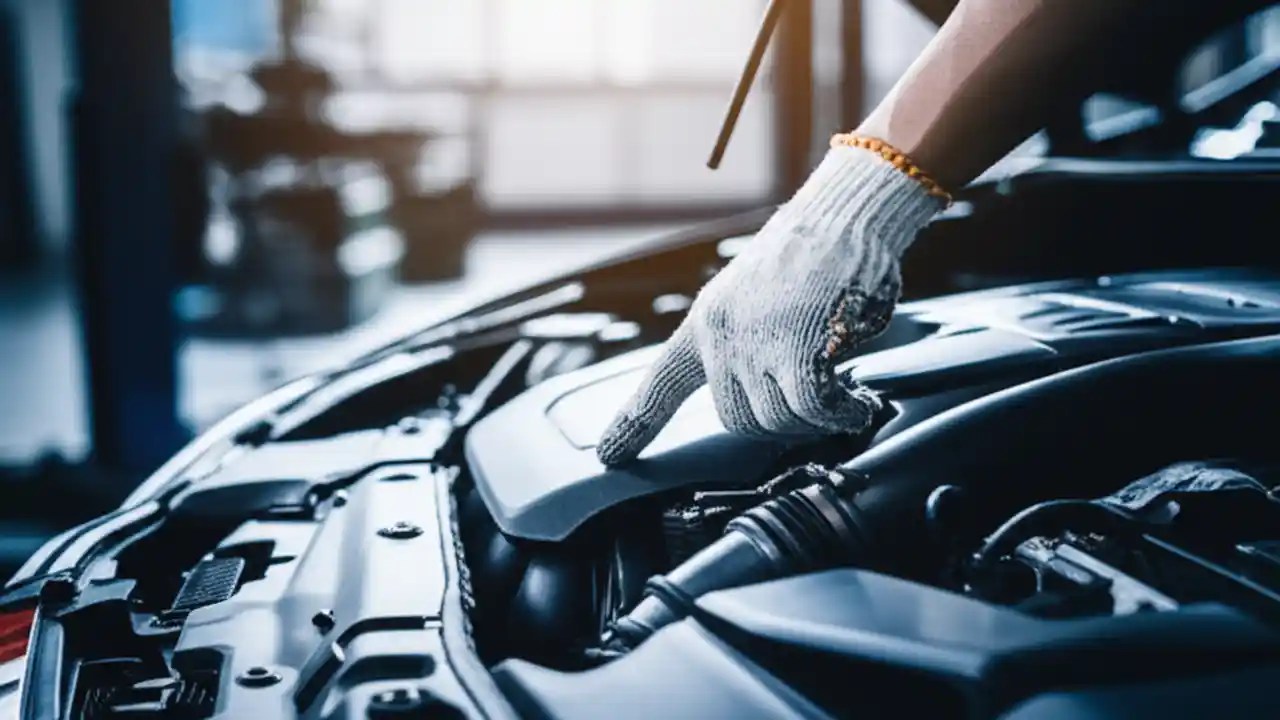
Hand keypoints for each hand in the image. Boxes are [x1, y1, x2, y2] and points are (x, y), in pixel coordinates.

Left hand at [596, 145, 942, 465]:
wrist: (844, 216)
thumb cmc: (812, 256)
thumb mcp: (753, 298)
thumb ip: (742, 346)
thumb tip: (760, 399)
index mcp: (704, 323)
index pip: (659, 385)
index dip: (633, 425)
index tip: (609, 455)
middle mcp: (721, 337)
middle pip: (737, 421)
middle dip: (778, 422)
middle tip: (813, 402)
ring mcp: (756, 344)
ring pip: (777, 421)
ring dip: (814, 419)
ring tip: (840, 395)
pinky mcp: (799, 349)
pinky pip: (814, 409)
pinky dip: (841, 414)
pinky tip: (855, 403)